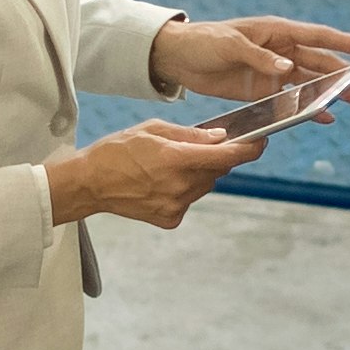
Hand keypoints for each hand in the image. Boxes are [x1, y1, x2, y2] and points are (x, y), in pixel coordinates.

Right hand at [50, 119, 259, 231]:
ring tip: (169, 166)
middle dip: (215, 158)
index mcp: (177, 159)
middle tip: (198, 148)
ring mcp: (176, 205)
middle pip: (217, 170)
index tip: (261, 142)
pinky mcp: (170, 219)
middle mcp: (181, 186)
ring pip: (204, 185)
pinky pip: (189, 200)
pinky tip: (160, 183)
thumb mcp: (154, 130)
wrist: (89, 184)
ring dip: (198, 174)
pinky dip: (183, 189)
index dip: (249, 149)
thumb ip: (190, 135)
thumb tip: (220, 138)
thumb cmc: (117, 151)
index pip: (227, 155)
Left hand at [150, 14, 349, 102]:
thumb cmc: (204, 42)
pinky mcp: (262, 91)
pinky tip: (325, 117)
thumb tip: (287, 66)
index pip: (317, 36)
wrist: (177, 58)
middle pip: (320, 63)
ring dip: (333, 93)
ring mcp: (273, 71)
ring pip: (311, 83)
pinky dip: (308, 108)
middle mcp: (280, 50)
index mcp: (276, 31)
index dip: (343, 43)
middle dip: (345, 75)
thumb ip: (259, 57)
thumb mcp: (230, 45)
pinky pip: (291, 100)